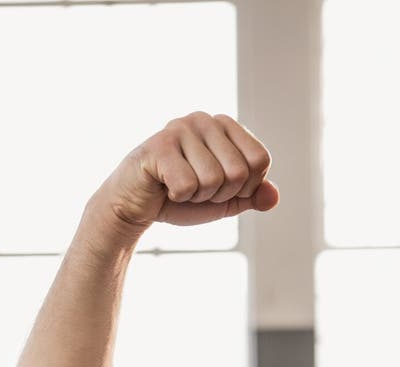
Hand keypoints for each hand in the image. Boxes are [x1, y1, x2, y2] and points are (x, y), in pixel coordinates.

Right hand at [92, 111, 278, 236]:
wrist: (133, 206)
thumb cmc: (178, 198)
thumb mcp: (222, 201)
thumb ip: (250, 196)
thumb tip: (273, 196)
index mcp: (225, 126)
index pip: (260, 160)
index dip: (244, 187)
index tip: (219, 188)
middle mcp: (204, 119)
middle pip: (239, 172)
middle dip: (218, 195)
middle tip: (194, 190)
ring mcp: (180, 128)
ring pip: (213, 181)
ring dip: (196, 197)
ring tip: (178, 187)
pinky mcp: (159, 146)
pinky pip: (187, 186)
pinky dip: (177, 198)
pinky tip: (163, 187)